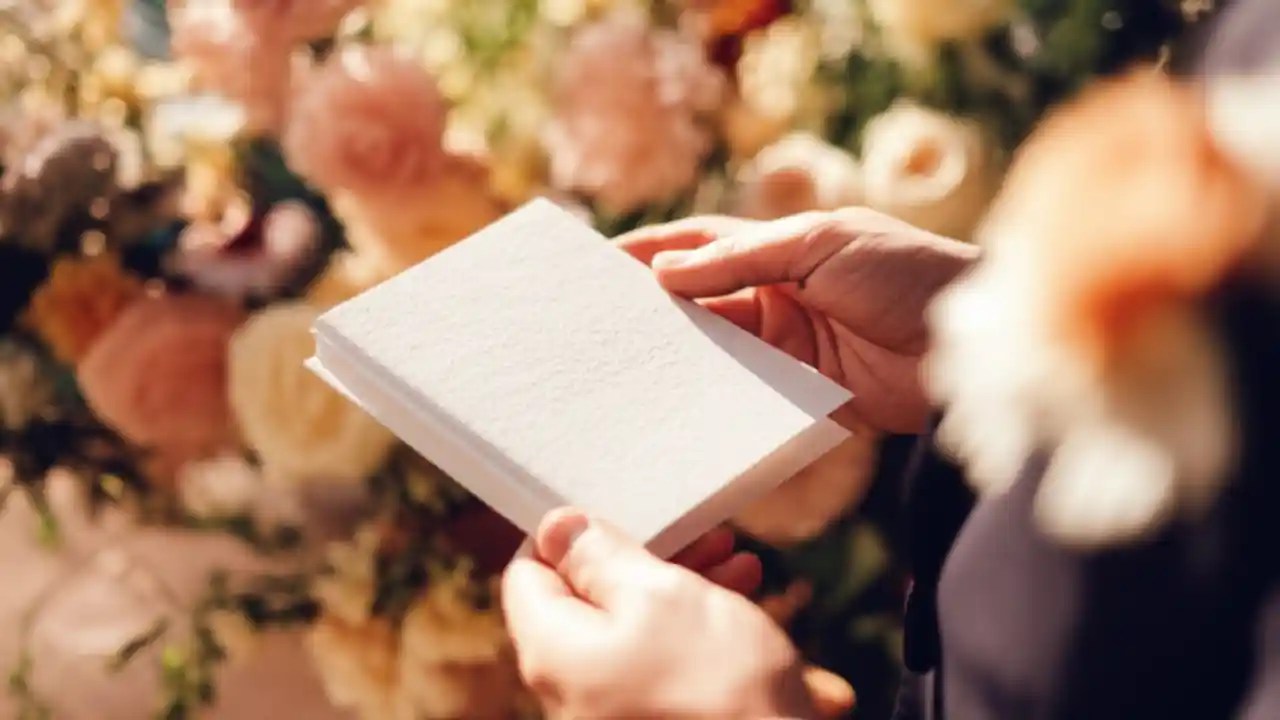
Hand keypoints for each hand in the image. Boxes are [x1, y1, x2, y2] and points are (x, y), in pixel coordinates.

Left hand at [502, 509, 817, 718]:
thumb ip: (600, 556)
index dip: (565, 538)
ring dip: (685, 591)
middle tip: (702, 536)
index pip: (526, 575)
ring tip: (740, 565)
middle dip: (649, 560)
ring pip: (635, 632)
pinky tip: (746, 609)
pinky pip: (661, 669)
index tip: (615, 514)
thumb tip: (555, 528)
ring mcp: (610, 715)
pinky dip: (697, 636)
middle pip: (589, 602)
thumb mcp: (659, 594)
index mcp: (551, 654)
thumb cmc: (716, 687)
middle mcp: (569, 693)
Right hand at [617, 209, 978, 432]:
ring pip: (714, 352)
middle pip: (697, 302)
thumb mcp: (822, 246)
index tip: (596, 265)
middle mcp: (777, 296)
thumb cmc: (906, 272)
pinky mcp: (803, 395)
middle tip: (591, 328)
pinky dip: (711, 400)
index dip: (650, 252)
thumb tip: (666, 271)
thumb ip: (743, 259)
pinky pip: (745, 397)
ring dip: (673, 359)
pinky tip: (674, 408)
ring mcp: (788, 349)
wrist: (972, 345)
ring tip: (618, 370)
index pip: (699, 246)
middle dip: (649, 312)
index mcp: (780, 249)